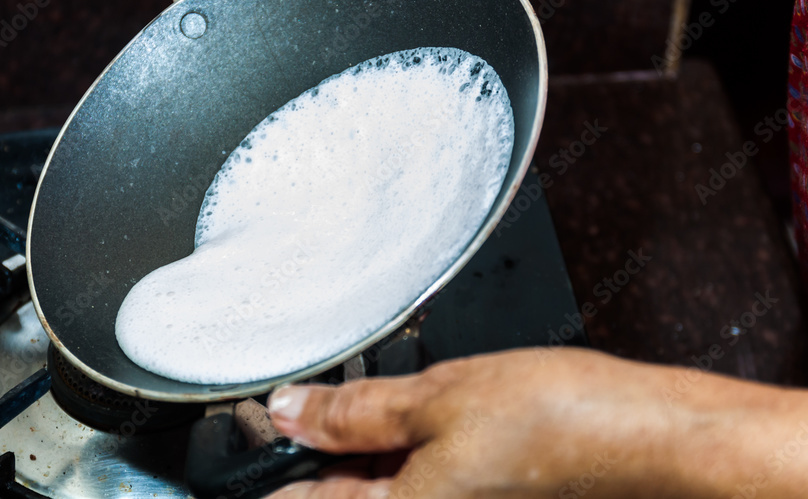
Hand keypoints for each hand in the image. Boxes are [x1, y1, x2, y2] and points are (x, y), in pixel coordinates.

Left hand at [263, 347, 807, 497]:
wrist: (648, 436)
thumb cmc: (560, 424)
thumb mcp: (438, 399)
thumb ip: (354, 412)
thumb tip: (290, 412)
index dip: (265, 471)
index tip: (240, 443)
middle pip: (338, 497)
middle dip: (310, 455)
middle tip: (291, 406)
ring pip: (377, 488)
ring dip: (353, 450)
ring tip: (342, 403)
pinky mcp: (478, 498)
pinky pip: (415, 482)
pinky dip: (395, 451)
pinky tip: (398, 415)